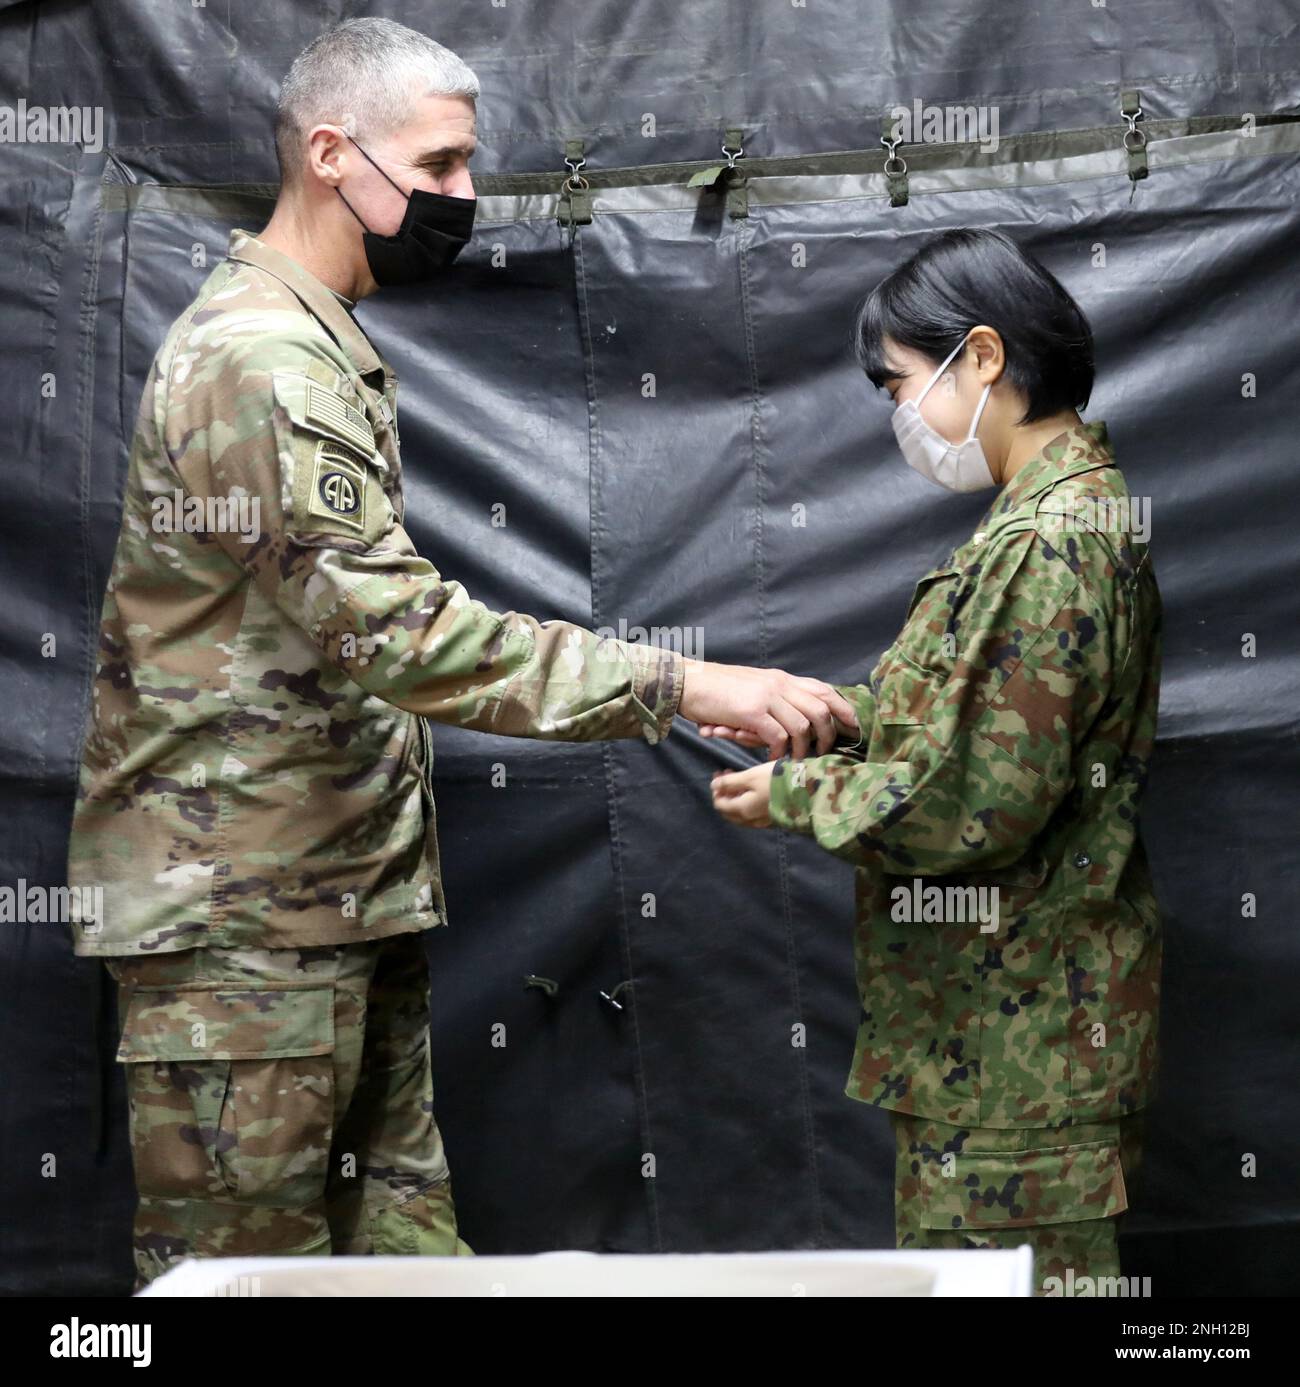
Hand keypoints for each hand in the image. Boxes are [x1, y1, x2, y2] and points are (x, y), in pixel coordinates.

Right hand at [679, 660, 857, 760]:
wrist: (687, 683)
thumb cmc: (717, 690)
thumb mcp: (753, 687)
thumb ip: (774, 698)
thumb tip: (793, 719)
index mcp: (781, 678)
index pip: (823, 690)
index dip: (843, 709)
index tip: (854, 727)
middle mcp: (779, 684)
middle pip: (821, 709)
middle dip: (829, 736)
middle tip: (824, 754)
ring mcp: (767, 696)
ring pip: (804, 726)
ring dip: (804, 749)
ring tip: (796, 762)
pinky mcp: (752, 711)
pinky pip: (778, 737)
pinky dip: (779, 753)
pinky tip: (772, 760)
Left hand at [711, 761, 775, 827]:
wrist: (806, 792)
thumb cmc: (775, 781)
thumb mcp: (750, 776)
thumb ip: (730, 782)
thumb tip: (713, 786)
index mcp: (741, 810)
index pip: (719, 804)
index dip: (716, 789)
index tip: (720, 773)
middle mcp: (750, 820)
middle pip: (728, 811)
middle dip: (724, 794)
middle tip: (728, 775)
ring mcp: (762, 822)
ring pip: (740, 814)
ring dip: (735, 798)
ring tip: (739, 782)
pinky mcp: (773, 820)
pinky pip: (752, 815)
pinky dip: (746, 804)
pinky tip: (752, 792)